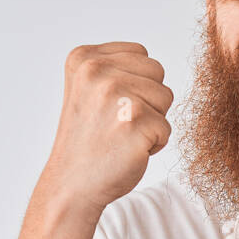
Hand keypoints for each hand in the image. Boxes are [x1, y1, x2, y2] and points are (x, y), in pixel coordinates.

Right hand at [47, 42, 173, 212]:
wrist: (72, 185)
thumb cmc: (87, 140)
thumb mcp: (87, 89)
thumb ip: (114, 68)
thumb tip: (153, 65)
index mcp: (83, 58)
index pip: (140, 54)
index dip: (135, 84)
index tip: (108, 106)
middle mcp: (96, 71)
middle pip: (157, 71)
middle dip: (147, 99)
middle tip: (116, 123)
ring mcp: (116, 95)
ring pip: (166, 97)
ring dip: (152, 121)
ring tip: (121, 136)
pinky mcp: (135, 122)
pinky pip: (167, 128)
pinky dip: (155, 144)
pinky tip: (127, 150)